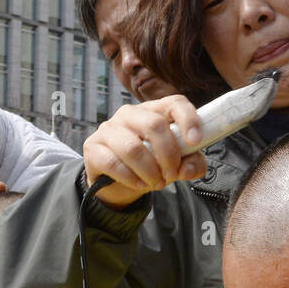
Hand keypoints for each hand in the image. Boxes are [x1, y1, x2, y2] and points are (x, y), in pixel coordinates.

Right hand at [83, 95, 207, 208]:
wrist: (115, 183)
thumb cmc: (149, 166)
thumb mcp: (175, 165)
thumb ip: (191, 164)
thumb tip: (189, 168)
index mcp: (154, 111)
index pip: (174, 102)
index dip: (188, 119)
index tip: (195, 141)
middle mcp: (130, 114)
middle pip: (154, 125)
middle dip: (168, 155)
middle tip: (172, 175)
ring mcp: (108, 129)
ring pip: (133, 148)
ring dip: (150, 171)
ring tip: (156, 183)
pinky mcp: (93, 147)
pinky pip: (113, 162)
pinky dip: (131, 178)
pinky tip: (139, 185)